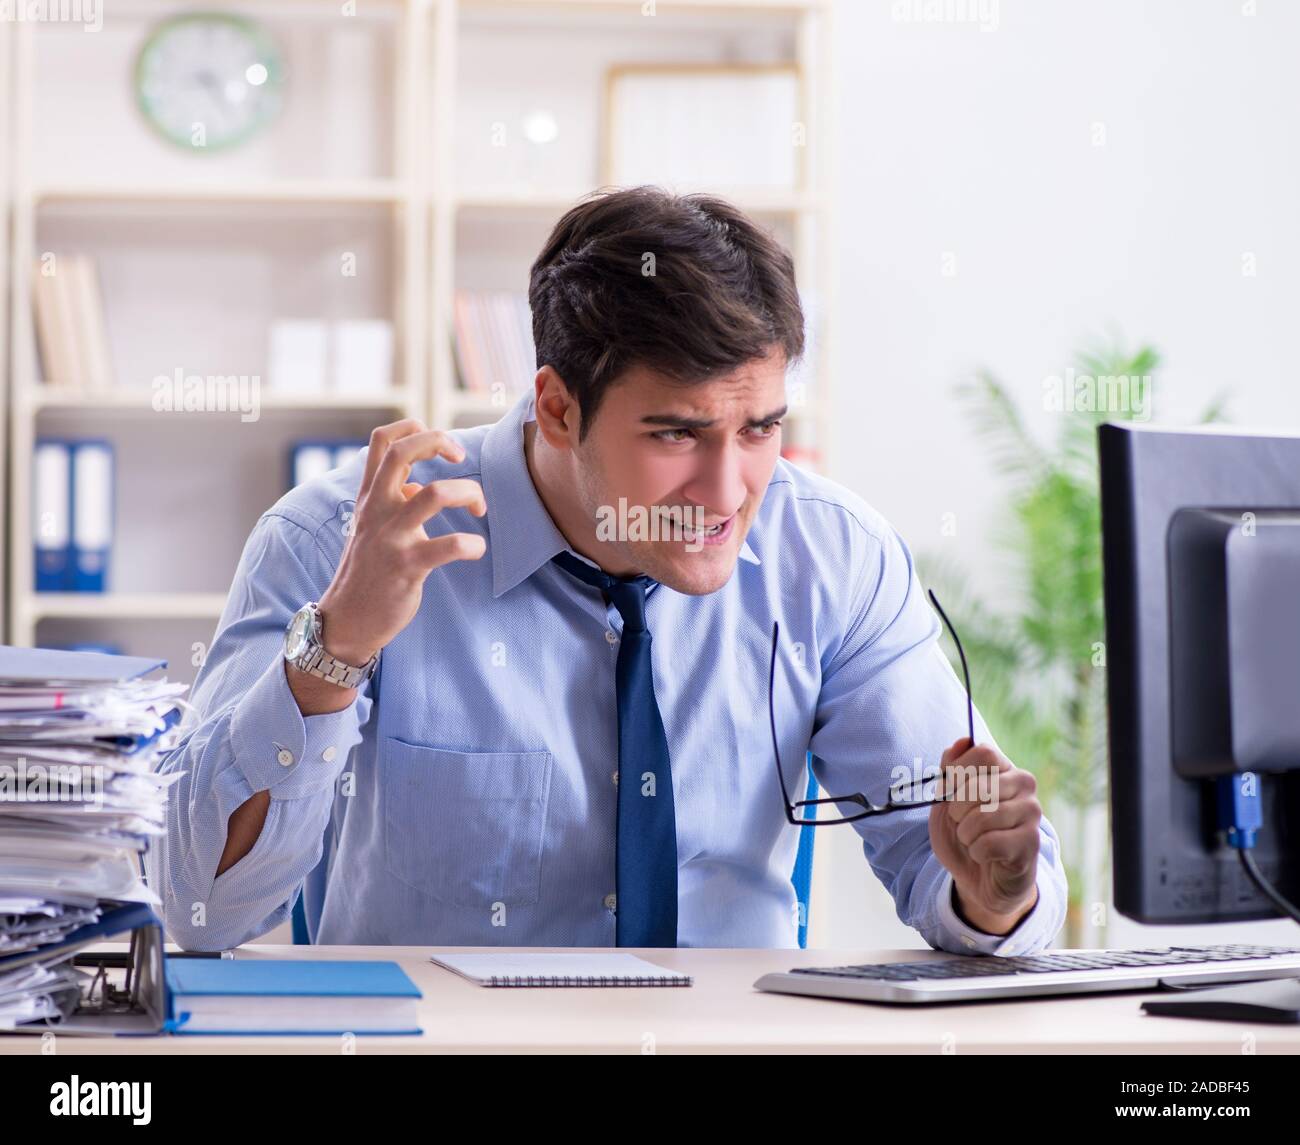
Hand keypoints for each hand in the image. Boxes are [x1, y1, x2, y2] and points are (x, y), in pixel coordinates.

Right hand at [316, 419, 486, 663]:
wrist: (347, 620)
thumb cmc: (366, 571)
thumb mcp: (371, 527)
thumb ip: (393, 500)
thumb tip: (419, 483)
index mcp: (370, 497)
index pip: (383, 440)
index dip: (414, 428)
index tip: (439, 445)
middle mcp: (377, 510)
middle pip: (402, 452)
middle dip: (439, 441)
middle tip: (460, 458)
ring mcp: (392, 537)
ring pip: (435, 493)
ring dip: (468, 492)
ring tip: (479, 508)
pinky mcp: (408, 566)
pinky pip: (449, 545)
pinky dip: (472, 544)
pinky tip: (476, 549)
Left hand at [928, 737, 1041, 934]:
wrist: (977, 877)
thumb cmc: (963, 832)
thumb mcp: (945, 800)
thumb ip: (950, 770)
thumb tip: (961, 742)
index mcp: (1003, 767)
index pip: (983, 752)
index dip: (958, 772)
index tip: (949, 792)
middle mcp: (1024, 784)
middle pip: (980, 785)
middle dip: (957, 809)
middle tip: (960, 822)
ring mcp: (1032, 813)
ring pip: (984, 817)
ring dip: (966, 834)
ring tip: (972, 840)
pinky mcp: (1032, 842)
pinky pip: (991, 843)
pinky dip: (977, 851)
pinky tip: (985, 855)